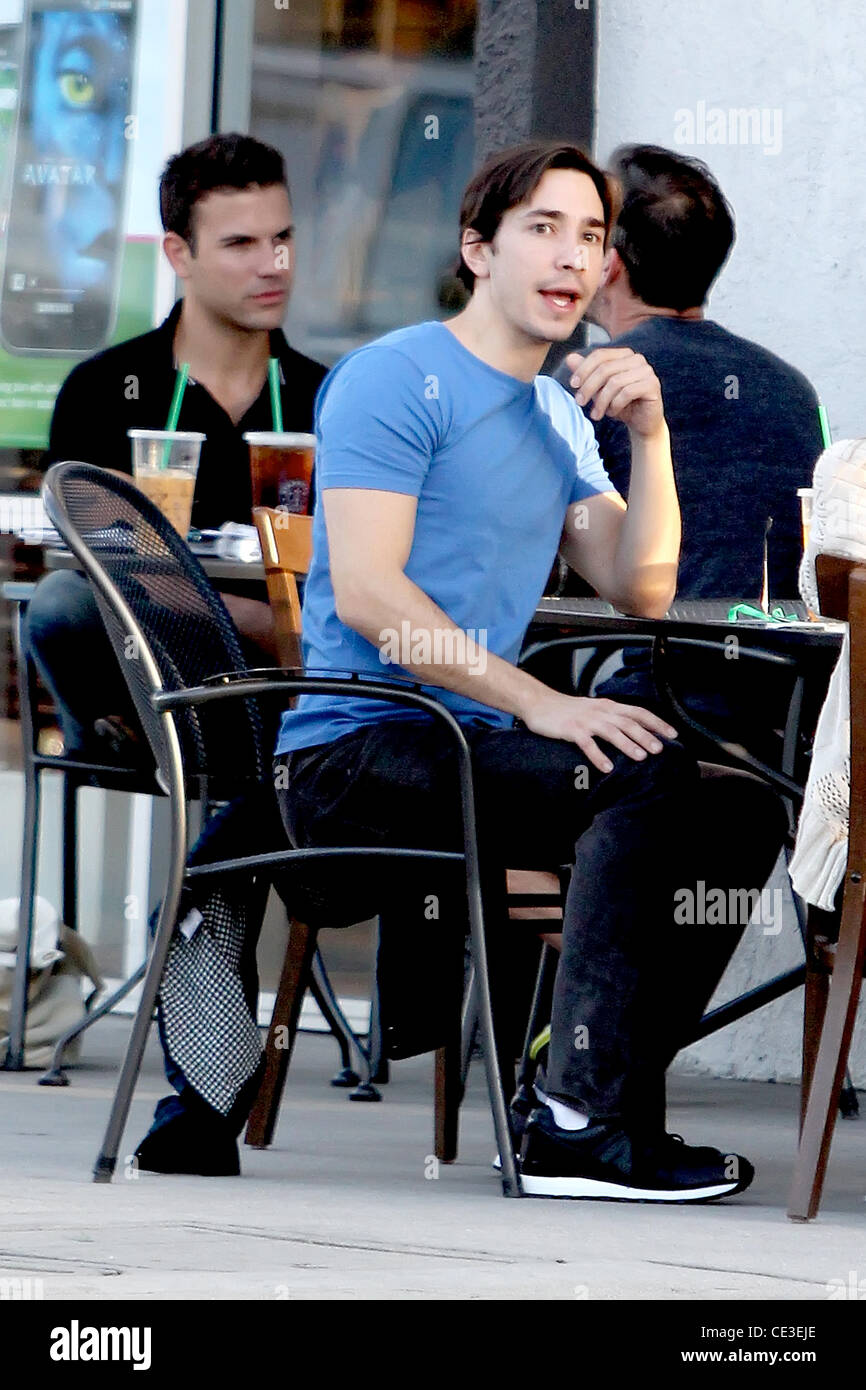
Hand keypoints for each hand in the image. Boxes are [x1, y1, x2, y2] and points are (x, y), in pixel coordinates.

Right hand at [522, 690, 677, 772]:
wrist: (540, 703)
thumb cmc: (568, 710)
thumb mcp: (594, 709)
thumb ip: (612, 717)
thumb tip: (634, 730)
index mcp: (609, 706)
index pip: (638, 712)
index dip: (656, 722)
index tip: (672, 734)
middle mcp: (600, 711)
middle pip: (628, 722)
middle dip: (645, 736)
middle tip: (660, 750)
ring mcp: (586, 720)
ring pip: (611, 731)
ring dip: (627, 744)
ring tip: (641, 757)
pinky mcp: (571, 730)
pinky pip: (587, 744)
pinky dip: (598, 756)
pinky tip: (607, 768)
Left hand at [565, 347, 664, 438]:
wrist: (641, 423)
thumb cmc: (620, 404)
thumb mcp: (599, 389)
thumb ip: (586, 373)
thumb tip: (570, 358)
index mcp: (624, 355)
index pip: (600, 355)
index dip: (583, 369)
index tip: (573, 385)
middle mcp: (637, 359)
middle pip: (605, 368)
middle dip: (589, 387)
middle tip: (579, 402)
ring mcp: (647, 371)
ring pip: (615, 382)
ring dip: (601, 401)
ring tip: (596, 414)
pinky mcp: (652, 385)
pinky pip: (627, 392)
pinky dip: (615, 405)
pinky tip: (612, 413)